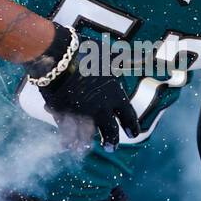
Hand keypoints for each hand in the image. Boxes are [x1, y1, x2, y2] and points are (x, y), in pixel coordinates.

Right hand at [29, 24, 139, 149]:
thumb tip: (143, 55)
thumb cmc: (85, 52)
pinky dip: (67, 141)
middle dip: (111, 141)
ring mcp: (82, 114)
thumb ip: (123, 61)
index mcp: (115, 95)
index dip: (131, 126)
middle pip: (110, 131)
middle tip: (111, 147)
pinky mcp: (63, 115)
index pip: (128, 116)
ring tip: (85, 148)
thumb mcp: (108, 56)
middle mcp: (101, 108)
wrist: (58, 56)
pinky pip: (67, 133)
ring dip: (87, 143)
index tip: (133, 133)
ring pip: (87, 137)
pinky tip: (67, 146)